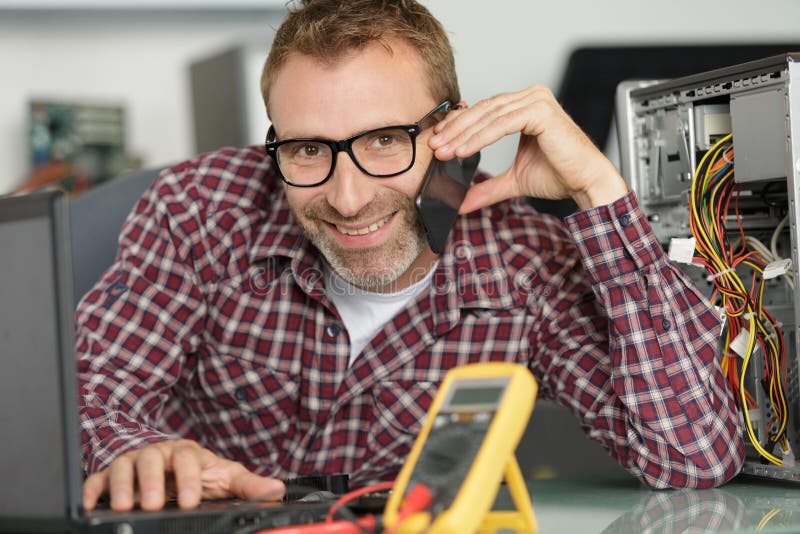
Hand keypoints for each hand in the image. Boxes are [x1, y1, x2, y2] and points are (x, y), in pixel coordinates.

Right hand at [82, 439, 284, 510]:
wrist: (170, 466)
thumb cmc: (198, 473)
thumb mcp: (225, 478)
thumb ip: (249, 486)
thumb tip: (277, 489)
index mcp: (187, 453)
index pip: (188, 459)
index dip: (189, 478)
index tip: (192, 500)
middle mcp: (158, 454)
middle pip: (152, 459)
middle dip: (152, 481)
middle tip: (153, 504)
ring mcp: (133, 462)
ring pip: (124, 466)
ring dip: (123, 486)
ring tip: (125, 506)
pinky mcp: (111, 476)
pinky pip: (98, 479)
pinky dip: (93, 491)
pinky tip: (92, 505)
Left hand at [428, 86, 627, 211]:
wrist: (586, 183)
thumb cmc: (559, 175)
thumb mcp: (513, 181)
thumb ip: (487, 187)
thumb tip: (462, 203)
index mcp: (525, 106)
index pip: (484, 111)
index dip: (459, 126)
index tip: (438, 141)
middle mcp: (532, 97)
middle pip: (484, 110)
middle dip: (455, 129)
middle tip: (435, 145)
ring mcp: (538, 101)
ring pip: (490, 116)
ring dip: (463, 134)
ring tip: (444, 150)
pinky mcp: (541, 111)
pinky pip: (502, 123)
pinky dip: (480, 137)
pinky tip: (463, 150)